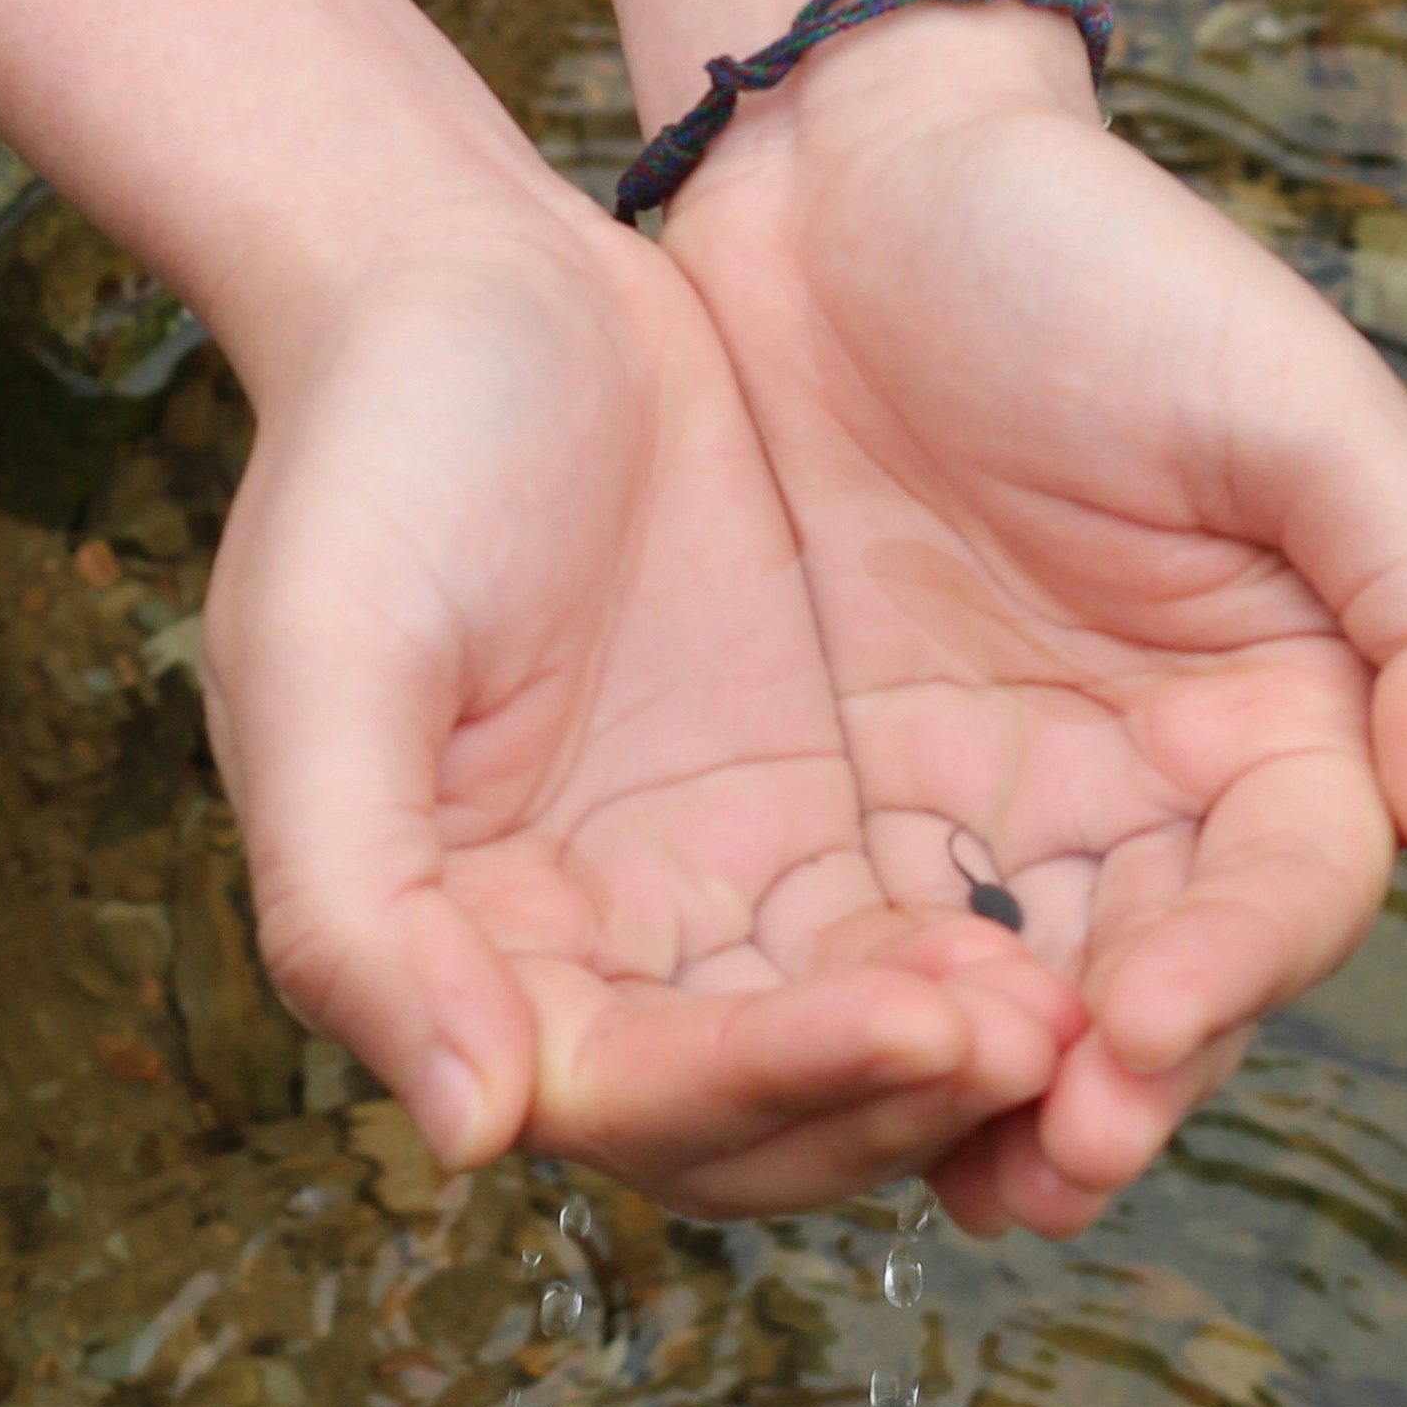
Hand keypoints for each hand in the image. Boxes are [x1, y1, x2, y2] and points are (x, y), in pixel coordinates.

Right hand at [199, 190, 1080, 1214]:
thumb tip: (474, 1132)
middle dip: (892, 1094)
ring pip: (855, 1043)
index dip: (772, 1084)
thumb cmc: (371, 453)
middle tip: (1042, 1036)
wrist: (473, 273)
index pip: (632, 1091)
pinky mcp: (812, 799)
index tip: (917, 1028)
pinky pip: (917, 924)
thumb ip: (357, 911)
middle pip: (761, 1112)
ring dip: (960, 1052)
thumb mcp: (325, 666)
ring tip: (1080, 1007)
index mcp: (465, 944)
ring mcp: (712, 878)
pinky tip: (1081, 927)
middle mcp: (593, 948)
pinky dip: (989, 953)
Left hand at [654, 20, 1406, 1234]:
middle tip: (1049, 1167)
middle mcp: (1153, 791)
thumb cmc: (1100, 262)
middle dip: (1113, 1088)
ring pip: (1021, 1005)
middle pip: (1158, 989)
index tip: (1147, 1030)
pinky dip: (863, 1035)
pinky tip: (822, 1101)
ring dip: (991, 1106)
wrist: (853, 174)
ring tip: (958, 1180)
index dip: (1232, 973)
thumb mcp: (1298, 409)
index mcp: (1288, 714)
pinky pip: (867, 950)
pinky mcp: (851, 801)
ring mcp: (998, 805)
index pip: (1285, 890)